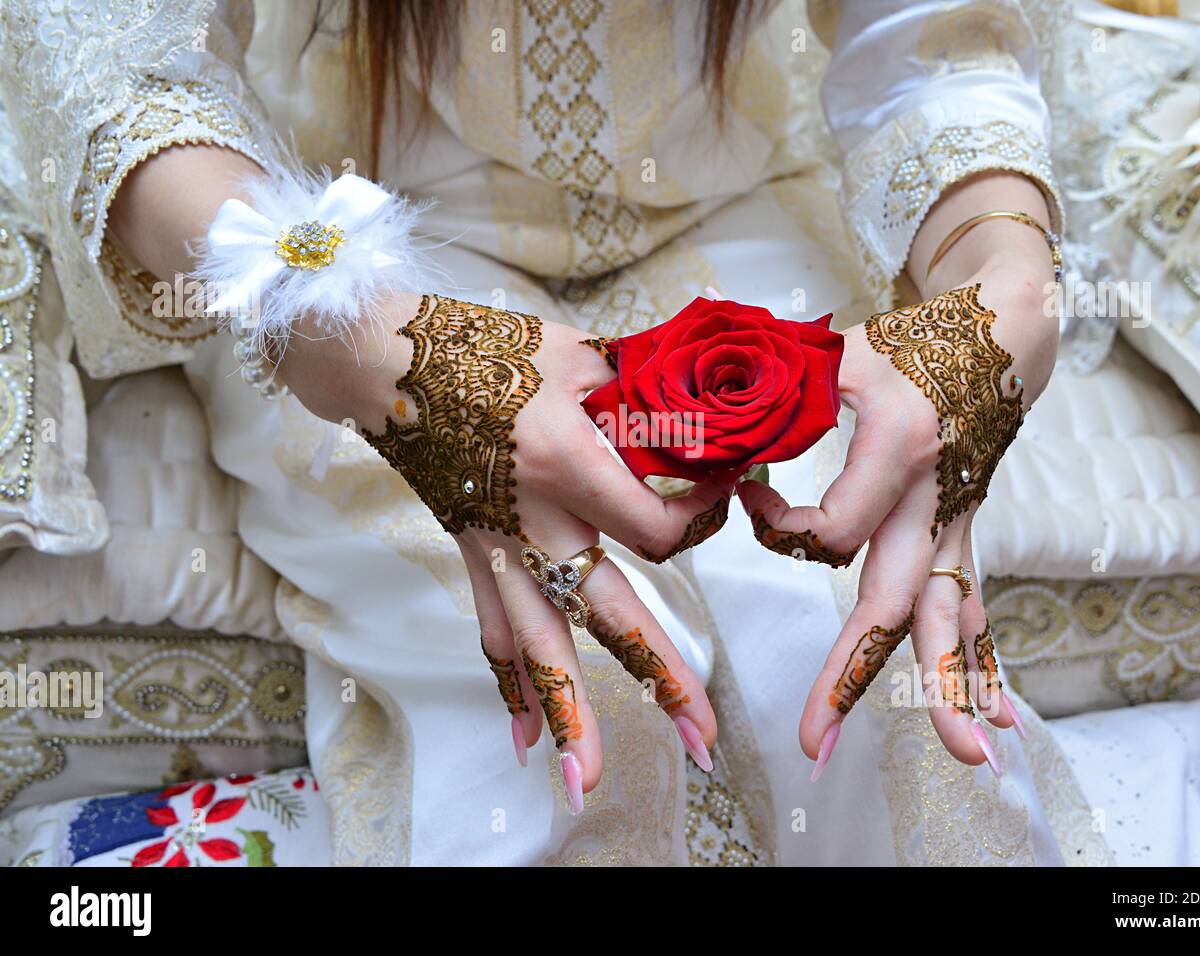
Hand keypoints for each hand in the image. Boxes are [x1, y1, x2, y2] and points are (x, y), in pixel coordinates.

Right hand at [279, 294, 731, 809]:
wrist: (382, 357)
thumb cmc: (485, 344)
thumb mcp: (581, 357)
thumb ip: (644, 399)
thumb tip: (710, 422)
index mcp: (565, 463)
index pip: (657, 531)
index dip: (703, 524)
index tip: (725, 498)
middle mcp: (533, 518)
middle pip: (607, 614)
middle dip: (660, 678)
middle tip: (704, 739)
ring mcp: (497, 544)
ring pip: (537, 643)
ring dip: (571, 714)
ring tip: (589, 778)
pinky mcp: (473, 552)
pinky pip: (491, 629)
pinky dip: (509, 684)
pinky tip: (526, 737)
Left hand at [738, 262, 1056, 773]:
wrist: (1000, 334)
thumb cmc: (906, 344)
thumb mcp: (834, 354)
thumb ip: (770, 395)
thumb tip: (695, 434)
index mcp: (897, 447)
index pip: (834, 529)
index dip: (781, 528)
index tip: (749, 496)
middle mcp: (931, 499)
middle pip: (893, 600)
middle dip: (855, 673)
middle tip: (818, 739)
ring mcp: (953, 524)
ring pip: (948, 615)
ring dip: (950, 689)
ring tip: (966, 757)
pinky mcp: (960, 535)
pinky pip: (968, 605)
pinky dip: (980, 662)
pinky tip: (995, 717)